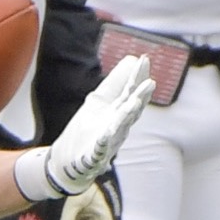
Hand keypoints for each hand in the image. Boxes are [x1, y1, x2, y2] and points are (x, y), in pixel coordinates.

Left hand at [14, 54, 153, 199]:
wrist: (69, 160)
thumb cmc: (88, 129)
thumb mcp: (101, 102)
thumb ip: (115, 83)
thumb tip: (132, 58)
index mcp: (119, 113)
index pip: (131, 92)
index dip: (138, 77)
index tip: (144, 60)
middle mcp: (118, 127)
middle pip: (131, 110)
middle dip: (140, 97)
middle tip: (150, 82)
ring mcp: (107, 143)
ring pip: (120, 128)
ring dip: (127, 116)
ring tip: (134, 102)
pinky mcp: (92, 157)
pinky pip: (99, 150)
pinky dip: (103, 143)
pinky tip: (105, 134)